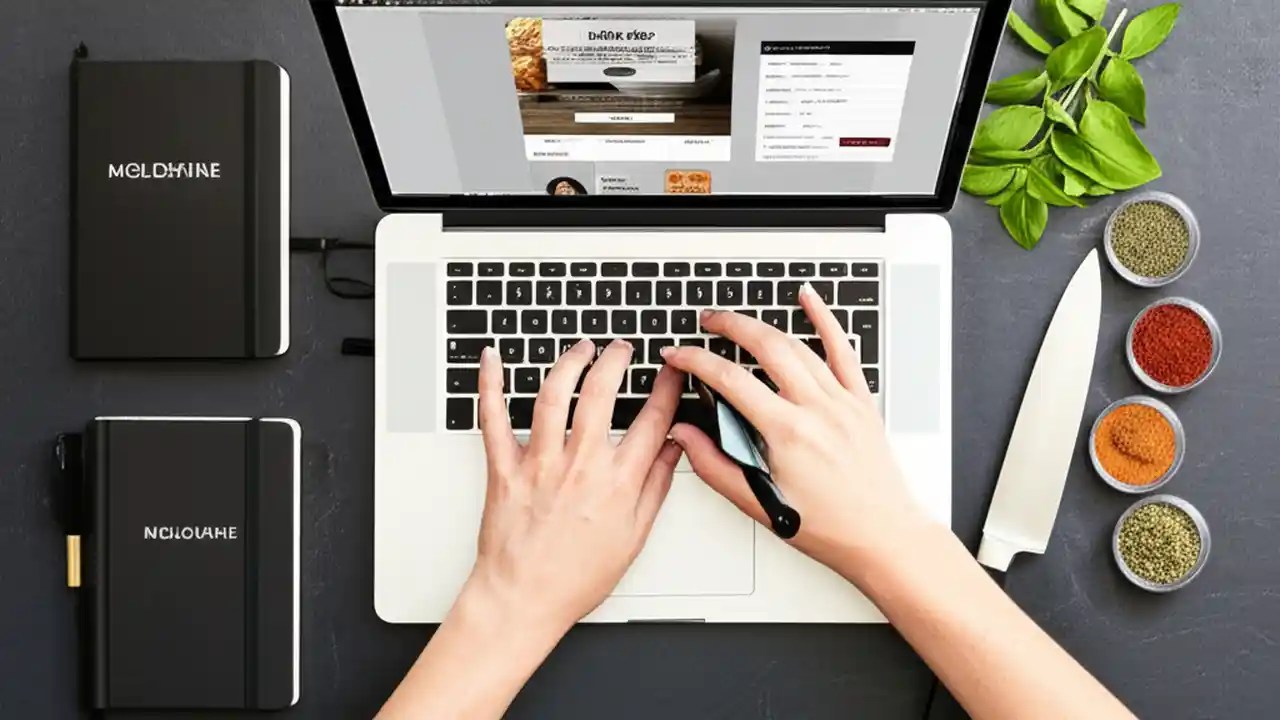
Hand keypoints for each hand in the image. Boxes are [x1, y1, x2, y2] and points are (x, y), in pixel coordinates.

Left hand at [461, 338, 684, 633]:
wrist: (522, 600)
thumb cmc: (574, 578)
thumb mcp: (634, 536)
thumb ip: (656, 487)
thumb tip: (673, 451)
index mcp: (617, 483)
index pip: (653, 421)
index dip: (666, 387)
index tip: (670, 370)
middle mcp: (579, 466)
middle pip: (602, 393)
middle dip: (615, 360)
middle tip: (621, 349)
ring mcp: (539, 464)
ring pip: (553, 395)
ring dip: (569, 362)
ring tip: (581, 348)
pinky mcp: (504, 469)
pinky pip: (492, 418)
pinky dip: (489, 384)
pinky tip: (493, 359)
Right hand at [661, 284, 931, 582]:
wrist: (884, 536)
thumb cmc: (829, 528)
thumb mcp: (760, 505)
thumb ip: (716, 466)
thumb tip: (685, 436)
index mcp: (788, 434)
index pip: (730, 381)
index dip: (696, 361)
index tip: (678, 355)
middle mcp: (817, 410)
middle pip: (766, 347)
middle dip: (729, 327)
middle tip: (707, 323)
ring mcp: (842, 402)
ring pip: (799, 346)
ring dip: (764, 325)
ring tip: (739, 321)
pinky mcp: (861, 402)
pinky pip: (843, 350)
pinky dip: (826, 320)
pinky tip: (809, 299)